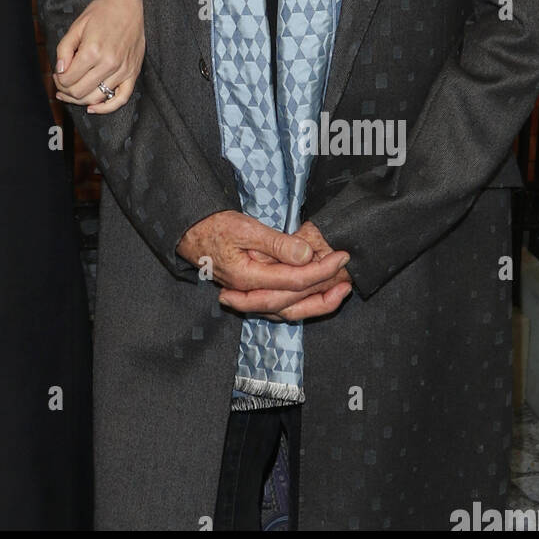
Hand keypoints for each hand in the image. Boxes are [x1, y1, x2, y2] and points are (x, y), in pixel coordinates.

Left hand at [53, 0, 143, 113]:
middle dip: (65, 91)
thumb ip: (65, 48)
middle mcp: (108, 64)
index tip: (57, 74)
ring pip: (96, 98)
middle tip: (62, 83)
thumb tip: (60, 69)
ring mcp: (122, 70)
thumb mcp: (78, 24)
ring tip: (71, 93)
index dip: (58, 80)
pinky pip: (121, 99)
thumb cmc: (104, 11)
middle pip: (79, 92)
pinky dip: (106, 108)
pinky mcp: (133, 73)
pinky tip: (93, 107)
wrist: (133, 4)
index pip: (67, 79)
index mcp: (92, 51)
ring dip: (80, 99)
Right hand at [178, 210, 351, 320]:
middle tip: (348, 273)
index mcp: (249, 278)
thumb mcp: (243, 227)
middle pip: (296, 300)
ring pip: (290, 311)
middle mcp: (251, 295)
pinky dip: (302, 307)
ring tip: (340, 292)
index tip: (343, 255)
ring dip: (318, 304)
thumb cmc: (213, 227)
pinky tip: (316, 299)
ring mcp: (250, 299)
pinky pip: (281, 309)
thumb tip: (305, 254)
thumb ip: (275, 243)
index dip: (323, 269)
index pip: (295, 280)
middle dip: (326, 288)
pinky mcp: (252, 296)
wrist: (190, 235)